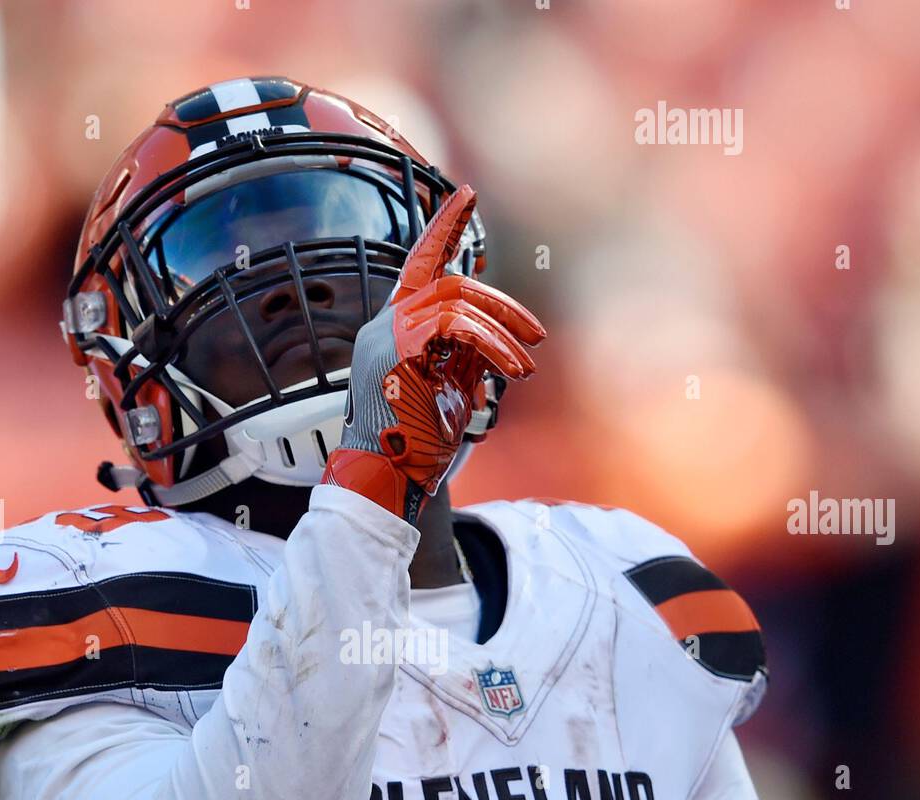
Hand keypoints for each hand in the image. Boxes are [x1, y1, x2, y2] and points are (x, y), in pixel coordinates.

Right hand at [322, 185, 544, 523]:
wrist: (384, 484)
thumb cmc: (415, 450)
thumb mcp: (448, 393)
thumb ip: (464, 357)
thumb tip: (494, 336)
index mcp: (389, 333)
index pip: (417, 267)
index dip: (442, 229)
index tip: (466, 194)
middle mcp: (382, 327)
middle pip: (450, 283)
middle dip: (502, 306)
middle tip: (536, 336)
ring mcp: (386, 335)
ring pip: (457, 301)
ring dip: (502, 332)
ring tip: (526, 367)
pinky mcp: (398, 349)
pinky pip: (456, 326)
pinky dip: (492, 344)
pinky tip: (512, 370)